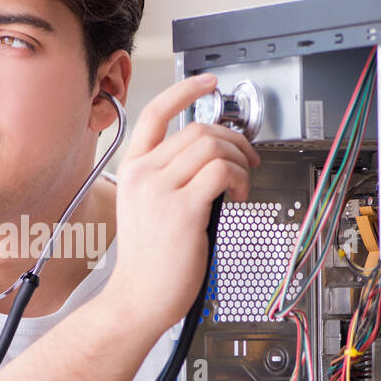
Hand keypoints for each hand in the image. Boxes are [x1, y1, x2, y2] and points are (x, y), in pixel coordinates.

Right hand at [103, 73, 260, 337]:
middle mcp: (144, 175)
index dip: (186, 90)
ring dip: (240, 160)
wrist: (138, 298)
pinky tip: (238, 197)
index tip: (208, 82)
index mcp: (133, 169)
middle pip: (198, 130)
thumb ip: (171, 176)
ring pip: (213, 147)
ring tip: (242, 183)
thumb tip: (213, 156)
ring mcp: (160, 191)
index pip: (156, 112)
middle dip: (233, 139)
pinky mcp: (182, 211)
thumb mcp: (147, 206)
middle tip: (247, 159)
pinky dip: (240, 180)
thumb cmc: (147, 260)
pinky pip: (222, 173)